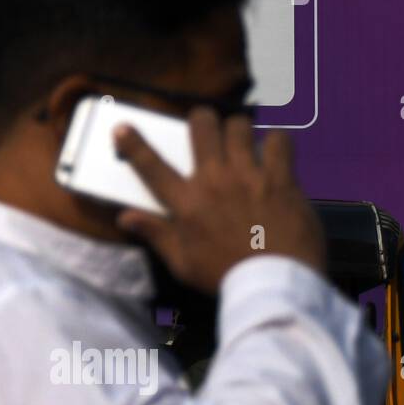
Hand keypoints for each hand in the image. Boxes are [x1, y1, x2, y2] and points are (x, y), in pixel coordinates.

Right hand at [113, 108, 325, 292]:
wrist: (274, 285)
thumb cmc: (224, 275)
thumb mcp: (182, 263)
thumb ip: (156, 234)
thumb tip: (124, 217)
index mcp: (186, 202)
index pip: (151, 166)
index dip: (134, 144)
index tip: (123, 128)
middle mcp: (214, 180)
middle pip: (202, 126)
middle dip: (201, 119)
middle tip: (206, 128)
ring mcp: (249, 175)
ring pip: (239, 126)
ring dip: (237, 129)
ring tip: (242, 140)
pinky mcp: (281, 178)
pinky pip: (279, 141)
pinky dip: (276, 143)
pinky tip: (275, 153)